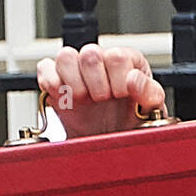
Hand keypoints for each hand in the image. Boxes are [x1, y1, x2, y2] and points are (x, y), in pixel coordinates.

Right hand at [36, 44, 165, 138]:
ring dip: (74, 83)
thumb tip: (133, 78)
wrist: (109, 142)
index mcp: (127, 60)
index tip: (121, 97)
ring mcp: (76, 67)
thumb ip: (150, 93)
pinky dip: (52, 84)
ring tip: (84, 100)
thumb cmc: (132, 121)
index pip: (117, 56)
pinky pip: (44, 68)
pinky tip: (67, 100)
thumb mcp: (150, 110)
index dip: (118, 81)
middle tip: (102, 100)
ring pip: (66, 55)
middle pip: (90, 53)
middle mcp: (100, 59)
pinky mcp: (54, 78)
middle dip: (97, 85)